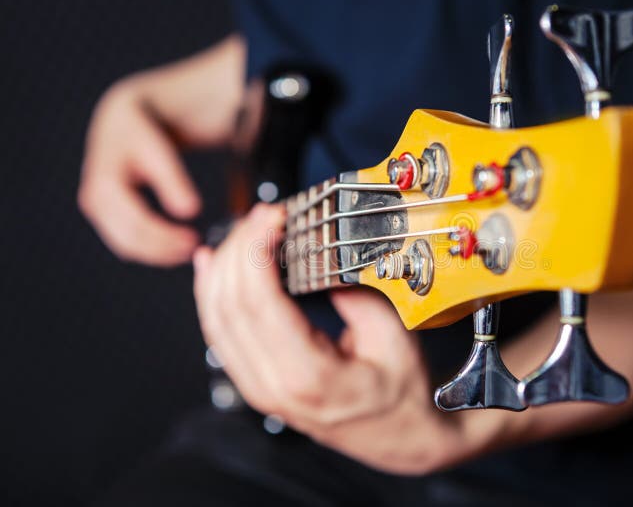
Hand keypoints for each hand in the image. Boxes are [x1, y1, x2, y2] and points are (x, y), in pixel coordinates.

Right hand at [78, 79, 200, 265]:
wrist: (118, 123)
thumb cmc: (140, 133)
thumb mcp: (158, 149)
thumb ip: (172, 180)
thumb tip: (190, 211)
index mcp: (104, 184)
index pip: (136, 224)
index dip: (165, 238)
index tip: (194, 241)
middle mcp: (94, 201)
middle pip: (129, 240)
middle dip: (163, 250)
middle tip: (196, 249)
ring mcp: (97, 211)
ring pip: (126, 246)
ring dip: (158, 253)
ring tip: (189, 248)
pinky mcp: (105, 215)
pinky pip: (126, 241)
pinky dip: (150, 248)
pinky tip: (174, 245)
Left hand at [192, 204, 466, 474]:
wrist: (399, 438)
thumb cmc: (401, 394)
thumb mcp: (391, 335)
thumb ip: (352, 292)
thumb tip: (319, 252)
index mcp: (308, 376)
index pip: (259, 303)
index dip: (256, 250)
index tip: (272, 217)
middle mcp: (273, 387)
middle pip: (230, 306)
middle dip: (239, 249)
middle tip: (262, 215)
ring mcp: (258, 390)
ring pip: (216, 319)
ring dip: (223, 267)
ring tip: (241, 230)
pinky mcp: (255, 384)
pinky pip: (220, 334)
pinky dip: (211, 295)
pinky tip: (213, 266)